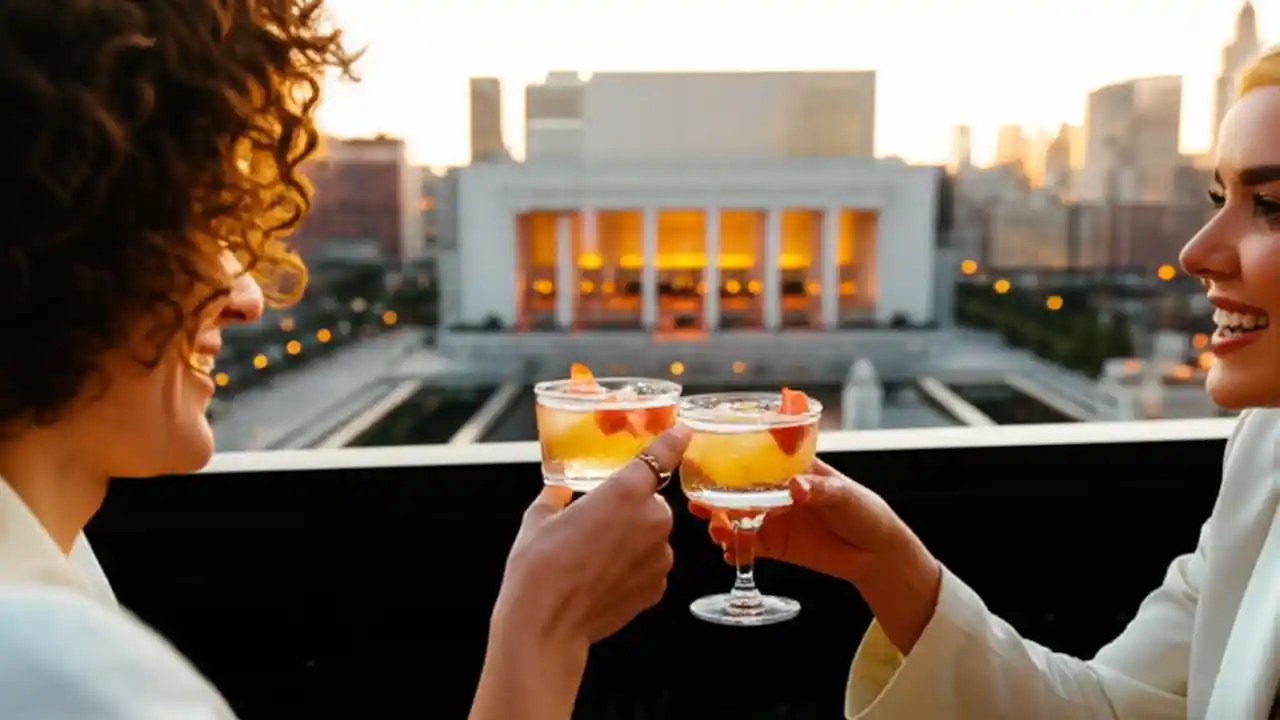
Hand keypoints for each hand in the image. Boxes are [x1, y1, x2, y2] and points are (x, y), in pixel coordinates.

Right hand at [494, 423, 690, 648]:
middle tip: (595, 525)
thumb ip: (558, 495)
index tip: (682, 431)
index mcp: (625, 491)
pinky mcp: (658, 585)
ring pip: (652, 535)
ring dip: (632, 539)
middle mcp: (652, 519)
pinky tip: (602, 579)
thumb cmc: (539, 568)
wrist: (545, 625)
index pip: (661, 455)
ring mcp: (660, 555)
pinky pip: (650, 564)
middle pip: (651, 501)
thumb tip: (558, 491)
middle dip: (630, 508)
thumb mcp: (540, 517)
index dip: (673, 440)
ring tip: (594, 558)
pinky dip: (633, 567)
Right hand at [690, 459, 940, 653]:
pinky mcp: (776, 545)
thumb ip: (819, 490)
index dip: (732, 461)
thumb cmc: (865, 512)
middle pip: (738, 490)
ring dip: (721, 523)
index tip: (711, 463)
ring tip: (716, 531)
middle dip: (716, 495)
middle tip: (700, 504)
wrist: (877, 554)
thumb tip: (796, 487)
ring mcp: (774, 519)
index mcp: (792, 470)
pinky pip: (749, 546)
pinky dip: (736, 549)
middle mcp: (778, 492)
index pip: (757, 459)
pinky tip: (730, 553)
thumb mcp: (844, 495)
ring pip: (738, 518)